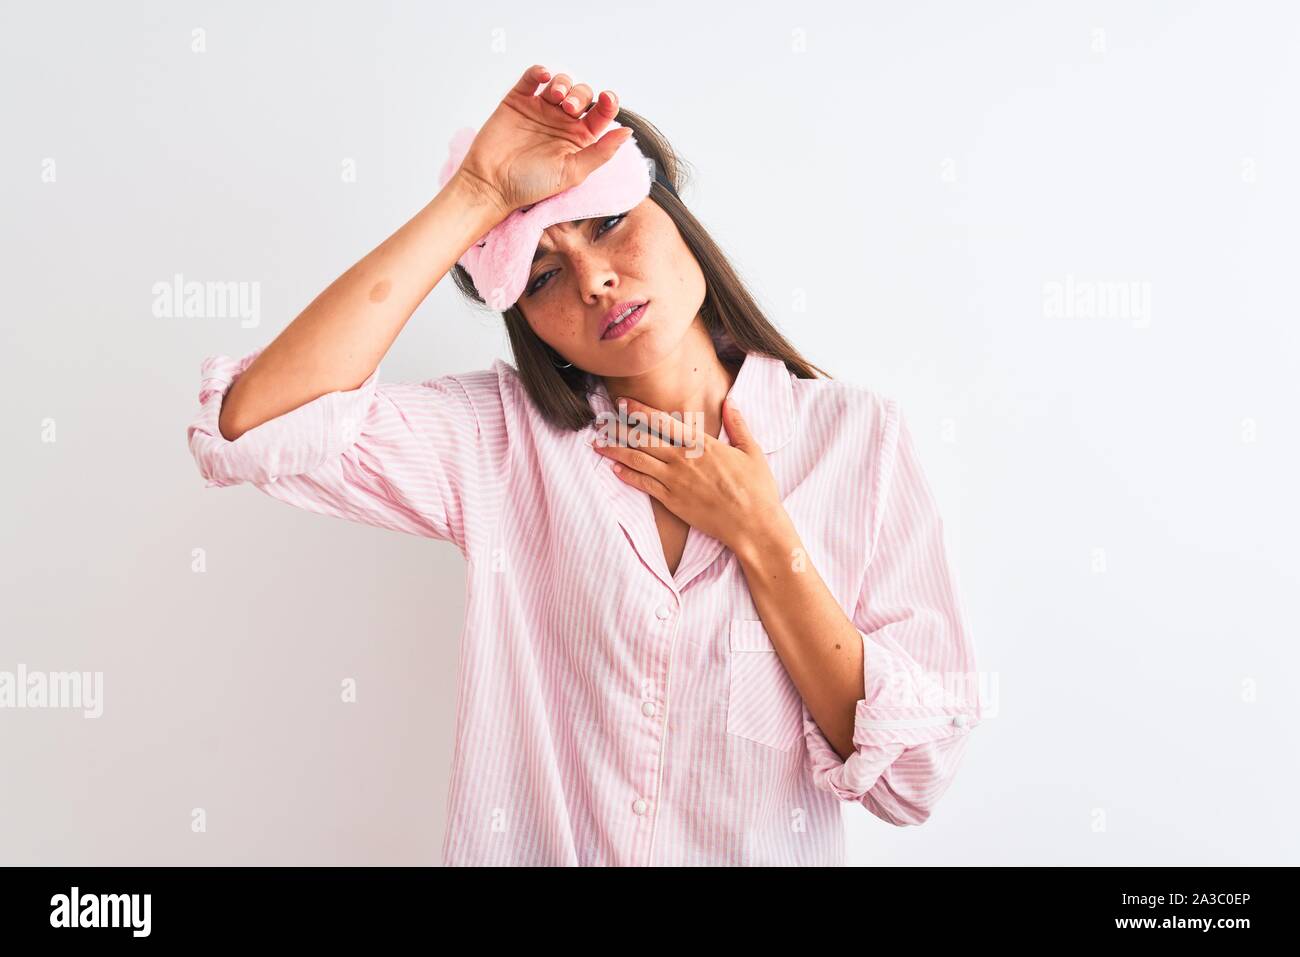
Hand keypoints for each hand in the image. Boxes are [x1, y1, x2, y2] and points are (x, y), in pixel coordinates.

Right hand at [453, 64, 632, 219]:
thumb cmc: (532, 185)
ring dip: (563, 83)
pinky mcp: (518, 101)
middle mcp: (562, 122)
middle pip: (582, 94)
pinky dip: (539, 72)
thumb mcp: (573, 172)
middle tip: (569, 108)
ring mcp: (540, 110)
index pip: (601, 114)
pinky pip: (532, 78)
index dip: (608, 102)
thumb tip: (627, 132)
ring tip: (558, 96)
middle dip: (580, 95)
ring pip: (560, 83)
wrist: (492, 184)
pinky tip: (543, 76)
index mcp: (579, 139)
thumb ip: (601, 152)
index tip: (607, 98)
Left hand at [591, 394, 786, 553]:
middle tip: (601, 422)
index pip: (663, 421)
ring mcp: (675, 481)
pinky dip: (627, 475)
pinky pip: (643, 485)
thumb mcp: (752, 451)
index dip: (640, 410)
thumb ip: (737, 425)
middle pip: (643, 439)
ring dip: (615, 451)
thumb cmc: (757, 489)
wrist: (753, 524)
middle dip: (619, 429)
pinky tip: (615, 469)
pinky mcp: (672, 502)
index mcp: (701, 444)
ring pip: (638, 461)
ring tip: (598, 444)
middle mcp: (683, 459)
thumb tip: (730, 401)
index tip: (623, 402)